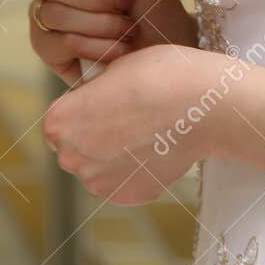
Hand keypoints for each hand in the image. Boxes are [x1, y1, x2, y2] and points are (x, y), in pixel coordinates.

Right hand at [24, 0, 197, 86]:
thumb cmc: (151, 3)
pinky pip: (62, 43)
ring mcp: (44, 20)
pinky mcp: (48, 52)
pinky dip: (97, 46)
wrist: (167, 48)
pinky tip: (117, 49)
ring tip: (127, 28)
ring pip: (54, 13)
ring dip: (104, 22)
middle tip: (126, 2)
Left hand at [42, 44, 226, 202]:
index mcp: (60, 122)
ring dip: (114, 154)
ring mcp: (99, 182)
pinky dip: (135, 170)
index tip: (107, 99)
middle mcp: (72, 158)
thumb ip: (92, 93)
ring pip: (99, 167)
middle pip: (75, 147)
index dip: (83, 107)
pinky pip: (123, 182)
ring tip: (147, 131)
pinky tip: (157, 148)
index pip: (59, 120)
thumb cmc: (161, 75)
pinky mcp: (127, 196)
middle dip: (94, 134)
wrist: (204, 106)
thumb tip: (93, 105)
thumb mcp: (114, 68)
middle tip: (129, 115)